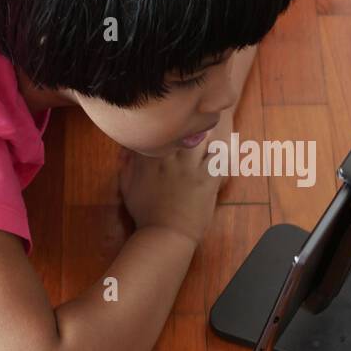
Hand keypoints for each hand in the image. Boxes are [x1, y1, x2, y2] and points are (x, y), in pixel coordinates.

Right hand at [118, 108, 233, 244]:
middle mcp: (171, 158)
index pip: (158, 127)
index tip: (171, 119)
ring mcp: (191, 167)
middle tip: (197, 115)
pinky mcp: (208, 179)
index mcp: (150, 158)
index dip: (166, 120)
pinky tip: (224, 148)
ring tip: (212, 130)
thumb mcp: (127, 186)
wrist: (164, 235)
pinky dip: (224, 150)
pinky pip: (221, 156)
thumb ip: (126, 163)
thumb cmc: (144, 212)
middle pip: (183, 125)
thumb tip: (125, 146)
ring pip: (204, 136)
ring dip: (208, 133)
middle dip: (190, 119)